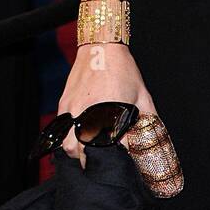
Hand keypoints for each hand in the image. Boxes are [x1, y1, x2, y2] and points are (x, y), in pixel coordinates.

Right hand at [56, 42, 156, 168]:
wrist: (101, 47)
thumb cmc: (123, 70)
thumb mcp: (141, 95)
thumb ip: (148, 118)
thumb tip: (151, 136)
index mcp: (108, 112)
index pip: (108, 146)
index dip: (113, 158)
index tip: (119, 161)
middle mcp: (86, 113)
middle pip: (79, 150)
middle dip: (87, 161)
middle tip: (98, 162)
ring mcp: (72, 109)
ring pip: (66, 144)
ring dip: (75, 152)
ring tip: (85, 154)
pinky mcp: (64, 104)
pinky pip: (59, 129)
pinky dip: (66, 138)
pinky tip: (75, 139)